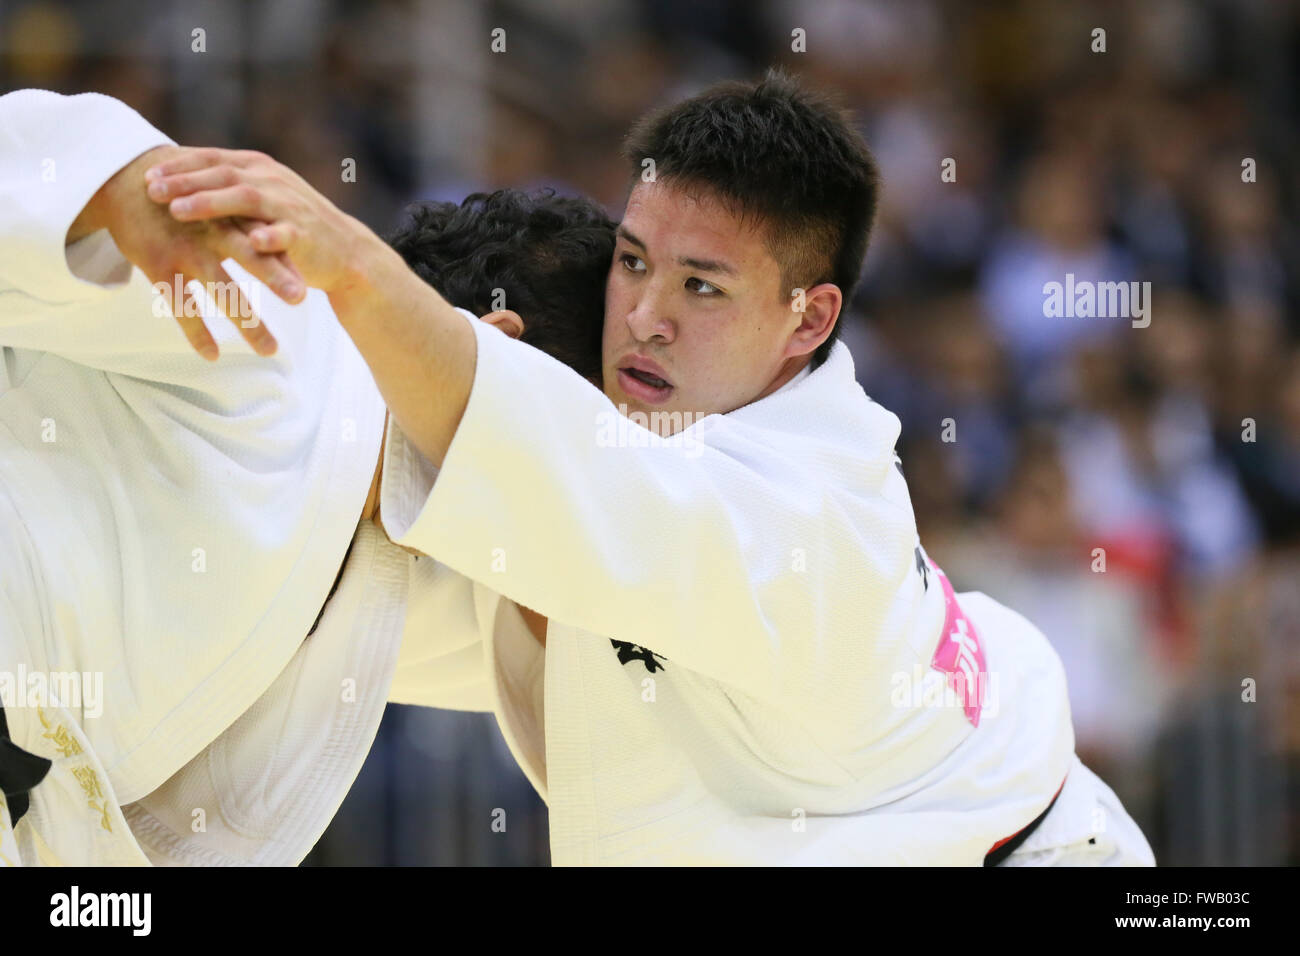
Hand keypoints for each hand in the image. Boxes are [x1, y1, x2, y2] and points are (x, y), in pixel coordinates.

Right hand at [70, 145, 305, 358]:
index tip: (318, 274)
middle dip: (276, 276)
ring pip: (221, 289)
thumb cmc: (183, 198)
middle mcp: (212, 232)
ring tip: (271, 349)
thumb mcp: (217, 202)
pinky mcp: (157, 265)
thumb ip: (250, 221)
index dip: (290, 255)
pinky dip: (197, 332)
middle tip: (301, 298)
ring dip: (248, 321)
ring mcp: (185, 250)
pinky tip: (212, 356)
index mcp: (230, 216)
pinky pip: (180, 306)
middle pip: (249, 256)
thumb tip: (291, 240)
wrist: (122, 181)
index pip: (267, 237)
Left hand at [142, 147, 376, 298]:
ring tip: (178, 211)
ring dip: (210, 203)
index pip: (212, 159)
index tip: (146, 174)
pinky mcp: (305, 235)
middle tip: (150, 190)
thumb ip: (226, 186)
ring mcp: (289, 206)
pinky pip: (283, 233)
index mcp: (259, 168)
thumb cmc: (292, 227)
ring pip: (245, 198)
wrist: (344, 251)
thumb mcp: (260, 197)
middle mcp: (272, 180)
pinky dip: (267, 235)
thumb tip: (179, 179)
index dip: (179, 165)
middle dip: (184, 182)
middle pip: (222, 174)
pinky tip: (250, 241)